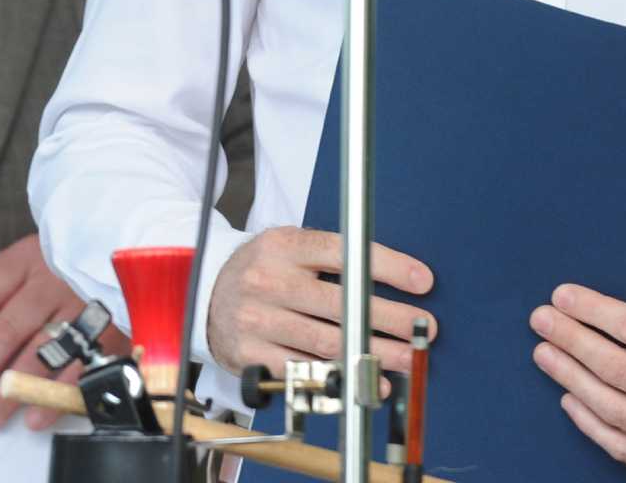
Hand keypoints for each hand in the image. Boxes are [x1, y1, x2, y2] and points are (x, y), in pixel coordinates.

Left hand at [0, 234, 104, 429]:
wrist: (118, 249)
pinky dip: (55, 396)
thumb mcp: (27, 263)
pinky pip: (79, 369)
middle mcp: (52, 281)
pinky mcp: (109, 330)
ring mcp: (82, 305)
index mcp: (24, 260)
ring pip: (41, 353)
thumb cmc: (59, 267)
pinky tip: (35, 416)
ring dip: (13, 389)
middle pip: (8, 328)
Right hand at [205, 226, 435, 376]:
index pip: (342, 252)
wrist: (203, 294)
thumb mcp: (287, 248)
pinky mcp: (252, 355)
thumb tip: (386, 278)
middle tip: (423, 327)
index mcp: (283, 246)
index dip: (387, 266)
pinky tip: (366, 379)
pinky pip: (304, 370)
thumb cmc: (261, 270)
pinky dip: (340, 377)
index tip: (422, 280)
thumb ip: (329, 258)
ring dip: (374, 352)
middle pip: (340, 303)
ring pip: (328, 342)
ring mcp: (259, 321)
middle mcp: (269, 281)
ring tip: (407, 357)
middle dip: (389, 318)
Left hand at [529, 283, 625, 479]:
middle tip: (541, 320)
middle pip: (617, 369)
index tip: (562, 296)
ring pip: (613, 409)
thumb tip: (597, 304)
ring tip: (545, 354)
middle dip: (572, 340)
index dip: (594, 310)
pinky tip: (568, 398)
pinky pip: (623, 447)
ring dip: (571, 379)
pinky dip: (590, 423)